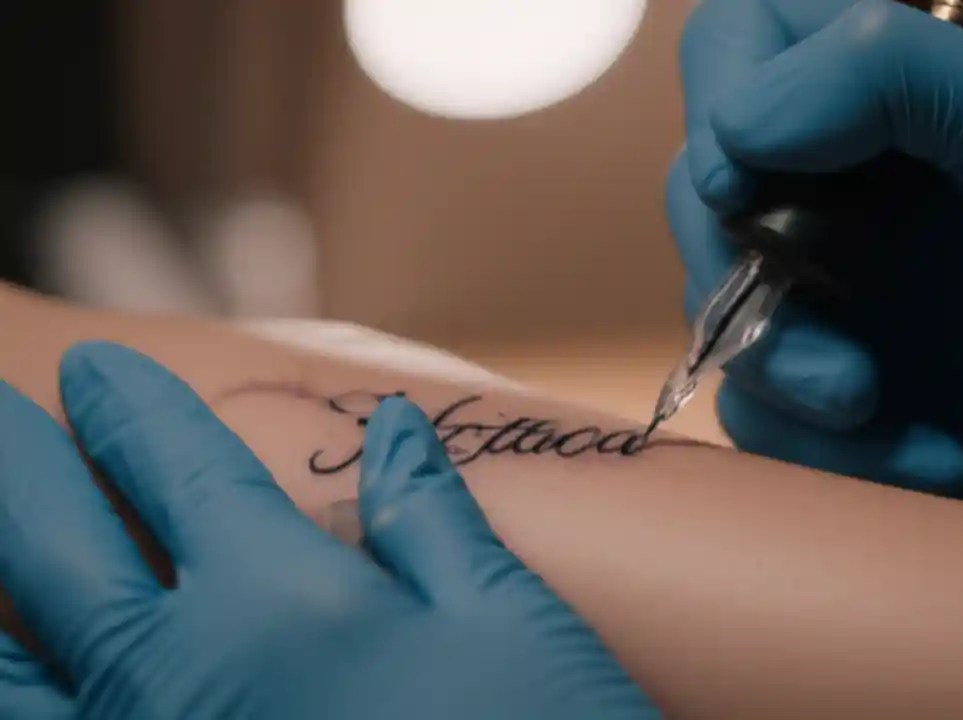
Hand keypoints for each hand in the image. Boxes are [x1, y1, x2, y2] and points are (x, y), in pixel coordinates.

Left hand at [0, 342, 655, 718]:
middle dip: (19, 467)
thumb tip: (393, 430)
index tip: (96, 372)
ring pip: (17, 669)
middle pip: (60, 549)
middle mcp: (187, 680)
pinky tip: (18, 671)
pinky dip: (18, 695)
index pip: (180, 476)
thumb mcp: (507, 624)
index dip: (134, 415)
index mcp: (284, 605)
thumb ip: (434, 520)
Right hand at [670, 0, 962, 554]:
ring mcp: (837, 301)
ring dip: (787, 371)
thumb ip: (900, 76)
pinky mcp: (838, 408)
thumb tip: (737, 119)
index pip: (741, 50)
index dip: (721, 103)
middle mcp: (847, 195)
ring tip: (881, 404)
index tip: (745, 177)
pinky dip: (832, 452)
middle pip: (698, 192)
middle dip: (740, 269)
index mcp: (893, 111)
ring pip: (717, 316)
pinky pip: (761, 421)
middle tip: (829, 327)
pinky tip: (935, 460)